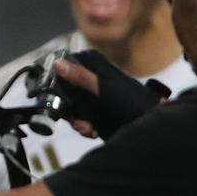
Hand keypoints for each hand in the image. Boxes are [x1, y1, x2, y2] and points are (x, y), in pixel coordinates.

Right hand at [44, 50, 167, 139]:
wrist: (151, 121)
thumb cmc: (133, 100)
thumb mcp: (104, 88)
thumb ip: (82, 77)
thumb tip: (58, 64)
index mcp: (96, 70)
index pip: (66, 71)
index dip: (55, 83)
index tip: (44, 95)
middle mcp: (94, 82)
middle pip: (67, 94)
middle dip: (68, 111)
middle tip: (78, 121)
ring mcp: (97, 98)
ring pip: (74, 110)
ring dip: (78, 122)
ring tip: (89, 129)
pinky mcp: (101, 112)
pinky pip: (84, 120)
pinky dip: (86, 128)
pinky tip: (94, 131)